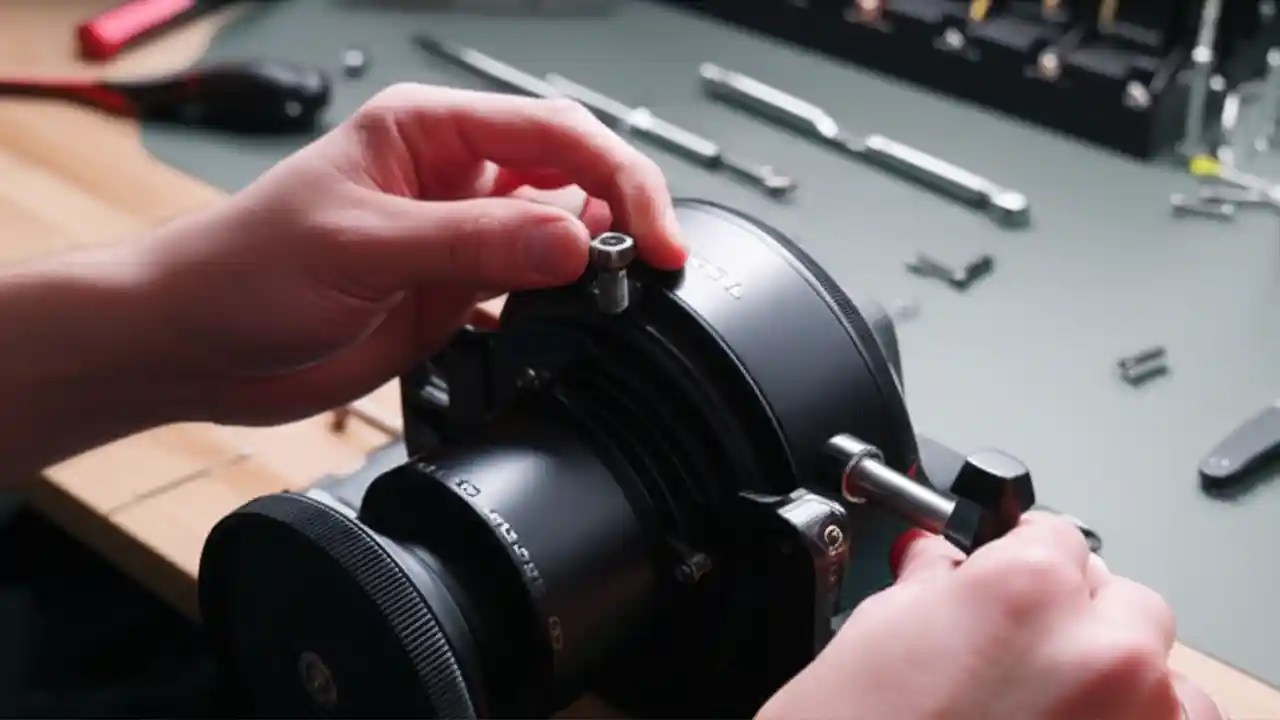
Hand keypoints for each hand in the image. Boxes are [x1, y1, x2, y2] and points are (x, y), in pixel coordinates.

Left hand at [137, 83, 685, 424]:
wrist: (198, 345)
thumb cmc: (246, 267)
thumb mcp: (361, 245)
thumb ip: (472, 244)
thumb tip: (576, 243)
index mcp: (429, 130)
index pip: (553, 132)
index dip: (617, 176)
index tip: (654, 231)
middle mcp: (455, 176)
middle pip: (572, 174)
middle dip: (624, 211)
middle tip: (657, 264)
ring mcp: (460, 236)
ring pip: (562, 232)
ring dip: (599, 259)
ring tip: (621, 295)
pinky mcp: (457, 292)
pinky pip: (535, 288)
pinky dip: (566, 303)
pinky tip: (576, 321)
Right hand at [757, 513, 1223, 719]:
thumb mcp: (875, 633)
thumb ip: (930, 586)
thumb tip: (942, 567)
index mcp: (1027, 589)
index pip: (1053, 534)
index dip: (1014, 559)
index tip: (996, 586)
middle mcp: (1099, 650)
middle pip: (1119, 598)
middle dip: (1072, 616)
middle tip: (1011, 654)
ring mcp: (1135, 719)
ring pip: (1159, 669)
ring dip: (1115, 676)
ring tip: (1046, 707)